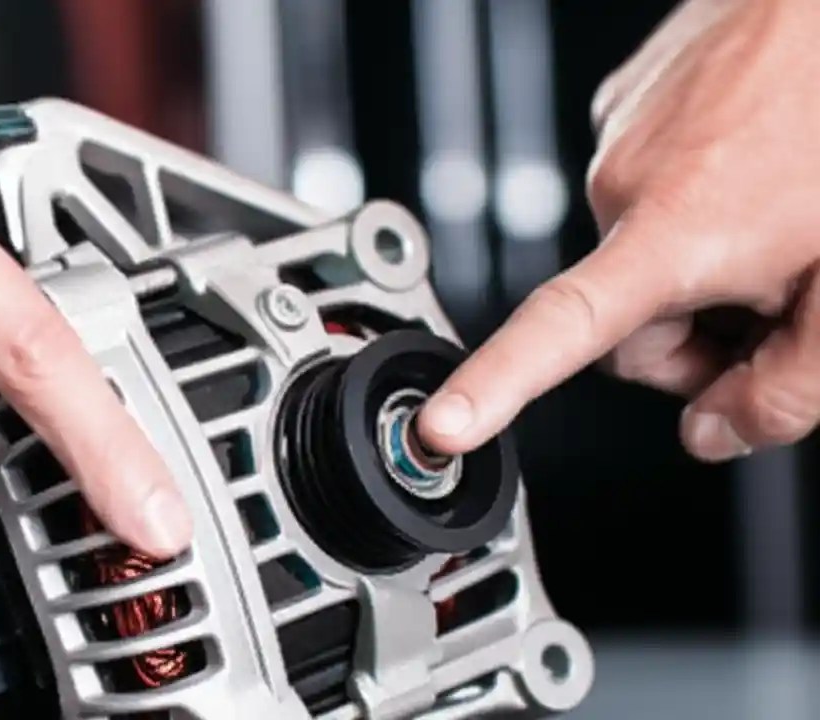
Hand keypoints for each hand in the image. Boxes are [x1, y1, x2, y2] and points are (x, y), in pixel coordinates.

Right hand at [419, 0, 819, 462]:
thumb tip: (713, 435)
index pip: (559, 331)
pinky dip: (693, 200)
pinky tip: (756, 173)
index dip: (496, 386)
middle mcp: (624, 183)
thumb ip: (786, 390)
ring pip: (636, 251)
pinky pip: (643, 185)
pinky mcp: (629, 101)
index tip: (443, 425)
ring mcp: (622, 135)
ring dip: (696, 265)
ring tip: (777, 225)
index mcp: (673, 233)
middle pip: (622, 320)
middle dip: (688, 339)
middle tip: (769, 312)